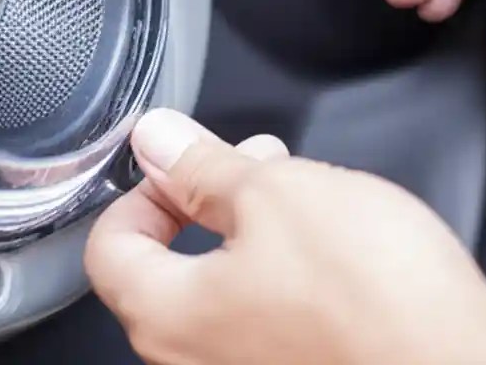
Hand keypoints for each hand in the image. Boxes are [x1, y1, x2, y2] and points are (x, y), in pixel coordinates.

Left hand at [85, 109, 485, 364]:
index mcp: (169, 316)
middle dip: (204, 202)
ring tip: (305, 199)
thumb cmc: (375, 299)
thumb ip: (201, 166)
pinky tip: (333, 253)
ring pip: (223, 294)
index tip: (179, 164)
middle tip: (249, 167)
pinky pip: (267, 324)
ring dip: (250, 235)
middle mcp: (197, 362)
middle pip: (166, 271)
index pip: (109, 249)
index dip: (141, 191)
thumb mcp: (276, 192)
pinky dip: (284, 279)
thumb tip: (156, 142)